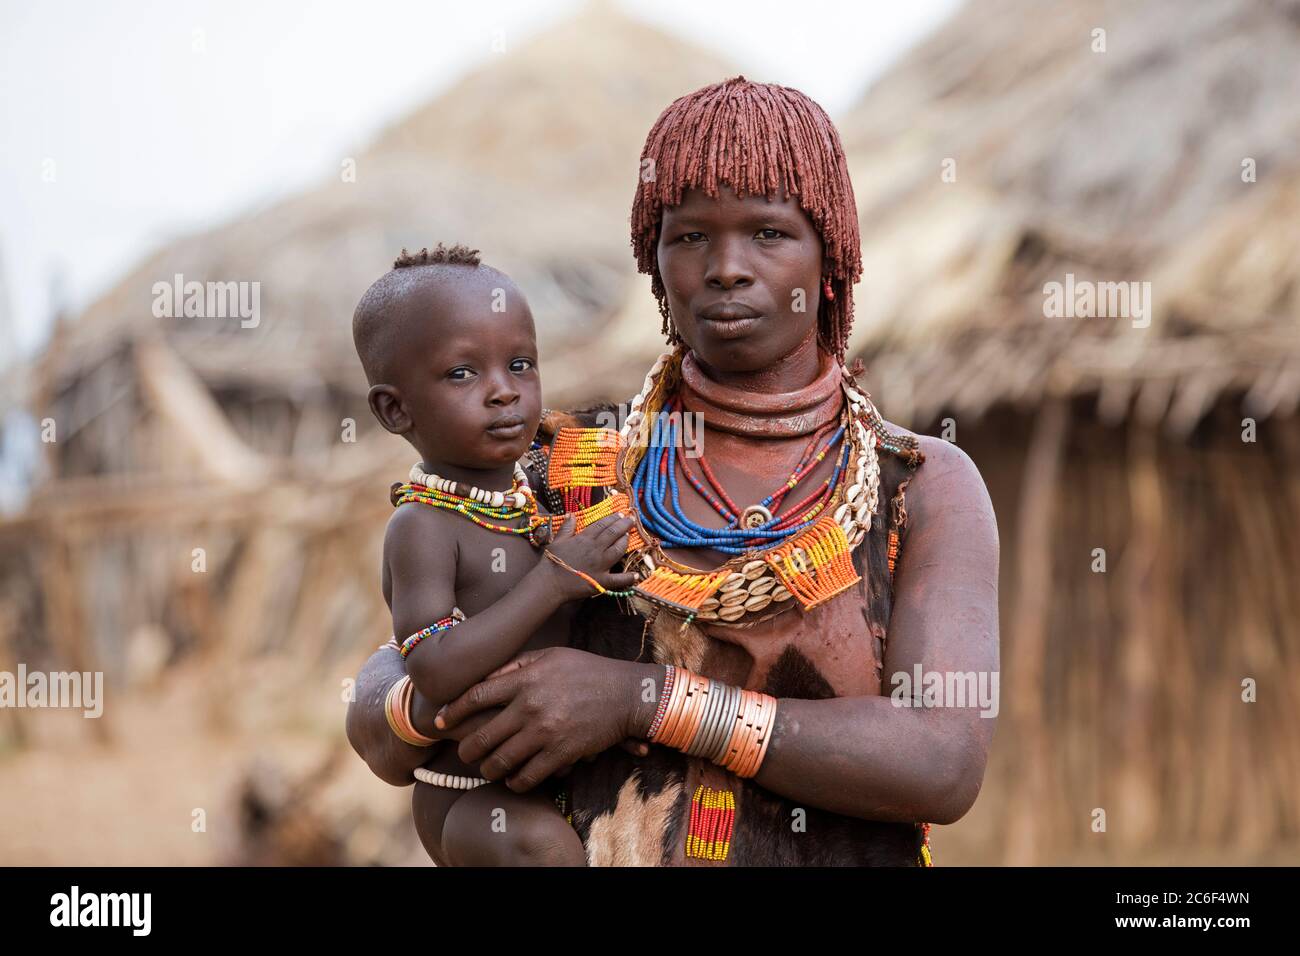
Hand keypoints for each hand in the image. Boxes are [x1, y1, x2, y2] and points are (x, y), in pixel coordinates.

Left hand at [435, 647, 651, 791]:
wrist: (627, 694)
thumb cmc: (588, 670)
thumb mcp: (551, 656)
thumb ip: (516, 665)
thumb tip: (484, 677)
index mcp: (525, 679)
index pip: (476, 696)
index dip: (451, 711)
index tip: (438, 721)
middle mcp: (530, 706)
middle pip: (482, 737)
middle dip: (466, 750)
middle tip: (465, 754)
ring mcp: (545, 732)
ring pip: (500, 762)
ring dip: (489, 770)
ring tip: (488, 769)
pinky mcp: (561, 754)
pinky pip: (527, 777)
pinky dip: (515, 782)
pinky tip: (515, 778)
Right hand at [542, 513, 639, 600]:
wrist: (550, 582)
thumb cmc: (551, 561)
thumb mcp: (557, 540)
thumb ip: (567, 527)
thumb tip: (571, 514)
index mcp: (584, 538)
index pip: (602, 525)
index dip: (612, 518)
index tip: (620, 514)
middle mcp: (595, 549)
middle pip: (613, 534)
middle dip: (624, 525)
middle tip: (631, 520)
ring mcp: (600, 565)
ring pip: (618, 550)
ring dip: (625, 542)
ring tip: (629, 537)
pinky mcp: (602, 581)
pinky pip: (618, 580)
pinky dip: (628, 578)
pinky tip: (636, 575)